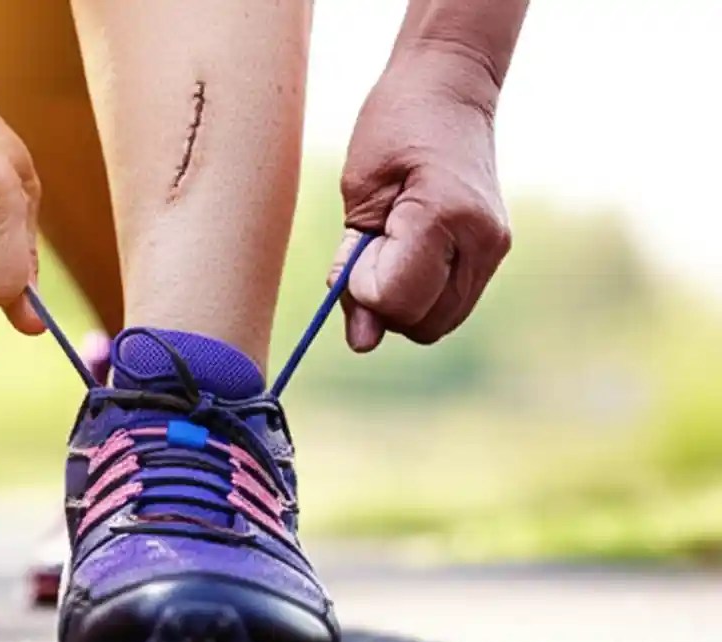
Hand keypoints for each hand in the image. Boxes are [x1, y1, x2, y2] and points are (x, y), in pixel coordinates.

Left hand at [330, 50, 510, 351]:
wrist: (449, 87)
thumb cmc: (395, 126)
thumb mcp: (360, 190)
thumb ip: (354, 266)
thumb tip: (361, 344)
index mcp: (445, 218)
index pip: (396, 301)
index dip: (363, 288)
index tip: (360, 243)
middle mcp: (482, 242)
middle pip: (420, 325)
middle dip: (384, 301)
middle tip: (372, 246)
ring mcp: (495, 250)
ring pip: (437, 324)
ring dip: (403, 301)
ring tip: (393, 245)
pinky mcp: (494, 252)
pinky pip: (450, 303)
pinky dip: (421, 292)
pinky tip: (410, 251)